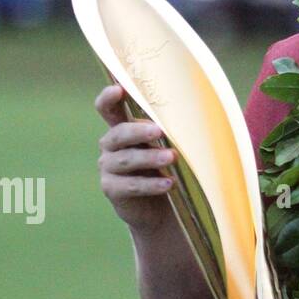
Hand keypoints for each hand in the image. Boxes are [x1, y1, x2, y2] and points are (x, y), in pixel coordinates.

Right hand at [95, 83, 175, 235]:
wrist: (157, 210)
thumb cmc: (162, 170)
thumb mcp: (164, 149)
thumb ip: (167, 135)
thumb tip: (191, 120)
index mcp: (121, 130)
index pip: (107, 109)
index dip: (108, 98)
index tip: (119, 89)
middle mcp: (110, 146)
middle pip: (118, 134)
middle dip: (138, 131)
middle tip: (159, 131)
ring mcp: (108, 168)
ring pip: (127, 160)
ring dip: (150, 158)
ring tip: (172, 157)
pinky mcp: (111, 189)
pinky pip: (131, 185)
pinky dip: (151, 184)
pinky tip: (169, 184)